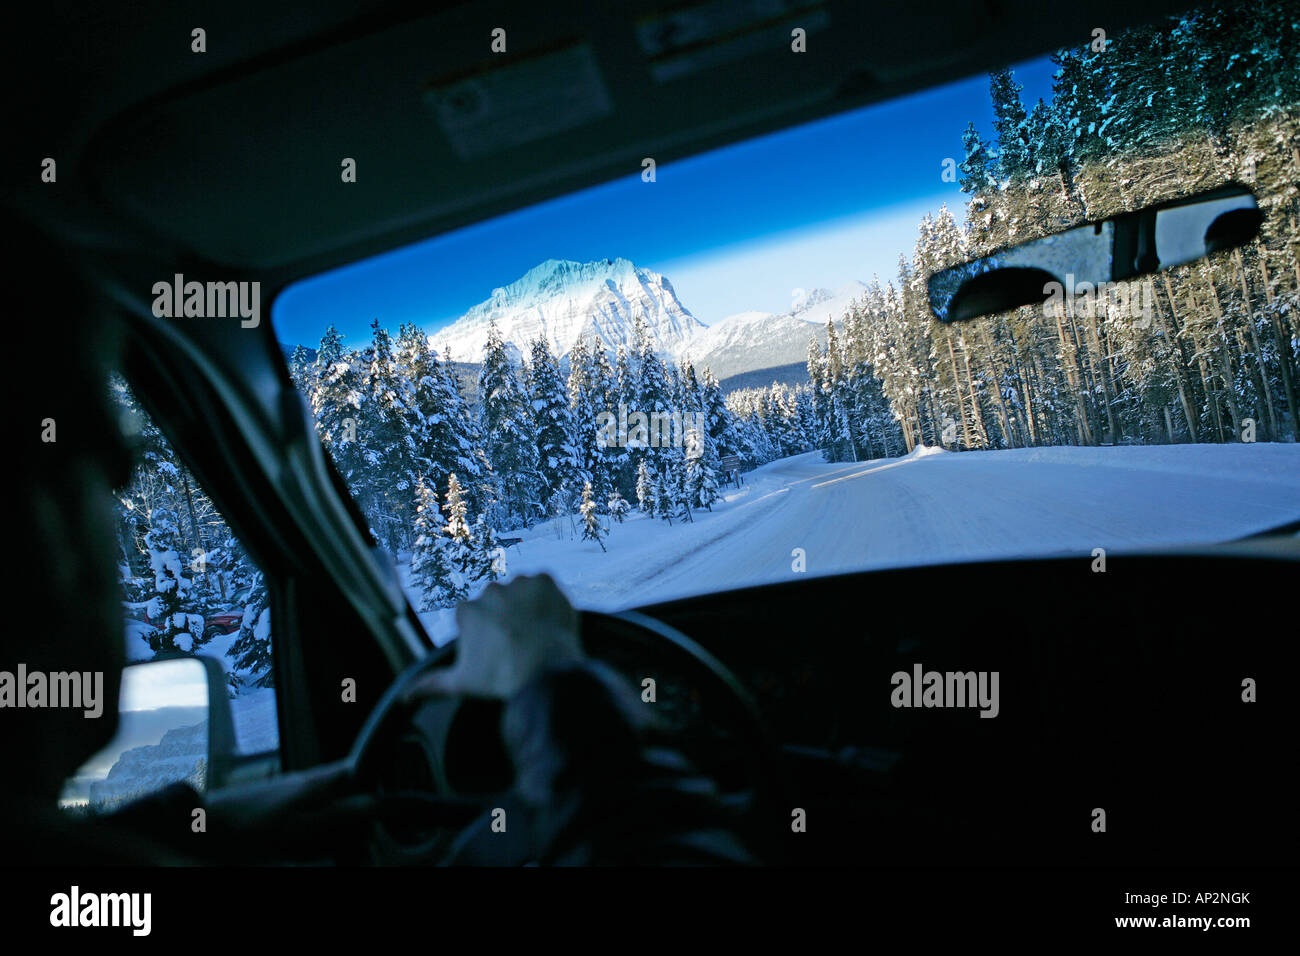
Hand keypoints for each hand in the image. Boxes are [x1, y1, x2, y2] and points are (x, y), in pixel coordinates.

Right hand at [405, 574, 582, 699]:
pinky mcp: (546, 581)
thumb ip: (432, 684)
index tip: (496, 648)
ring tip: (535, 631)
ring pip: (521, 591)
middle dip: (505, 617)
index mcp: (467, 611)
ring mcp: (519, 584)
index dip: (486, 633)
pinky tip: (548, 618)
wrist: (546, 672)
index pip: (474, 616)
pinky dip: (547, 597)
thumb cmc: (501, 678)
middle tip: (518, 641)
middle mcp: (491, 591)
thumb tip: (405, 696)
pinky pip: (545, 584)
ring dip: (526, 605)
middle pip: (498, 602)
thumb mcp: (462, 683)